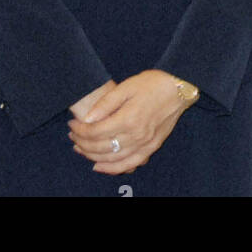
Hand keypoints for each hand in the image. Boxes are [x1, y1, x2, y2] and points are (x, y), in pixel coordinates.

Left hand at [68, 70, 194, 173]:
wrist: (179, 88)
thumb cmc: (153, 83)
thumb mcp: (127, 86)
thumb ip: (106, 103)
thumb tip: (88, 119)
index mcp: (128, 118)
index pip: (95, 132)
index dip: (80, 130)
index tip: (72, 124)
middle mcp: (136, 135)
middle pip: (101, 147)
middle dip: (82, 143)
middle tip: (73, 136)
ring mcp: (145, 143)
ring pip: (112, 159)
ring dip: (93, 157)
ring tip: (81, 149)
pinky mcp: (152, 147)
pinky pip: (130, 164)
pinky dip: (113, 169)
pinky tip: (101, 166)